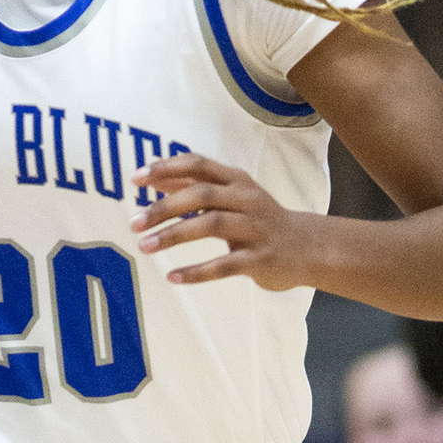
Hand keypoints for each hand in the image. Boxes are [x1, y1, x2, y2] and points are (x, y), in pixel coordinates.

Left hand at [128, 153, 315, 290]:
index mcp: (236, 180)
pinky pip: (224, 265)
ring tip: (144, 246)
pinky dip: (196, 272)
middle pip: (201, 194)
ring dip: (173, 236)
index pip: (198, 164)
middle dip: (164, 207)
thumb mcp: (231, 196)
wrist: (309, 247)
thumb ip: (194, 186)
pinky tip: (172, 277)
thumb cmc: (259, 218)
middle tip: (134, 222)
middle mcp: (246, 199)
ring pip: (210, 226)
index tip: (135, 179)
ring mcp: (255, 228)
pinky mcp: (259, 259)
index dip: (166, 168)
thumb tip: (152, 178)